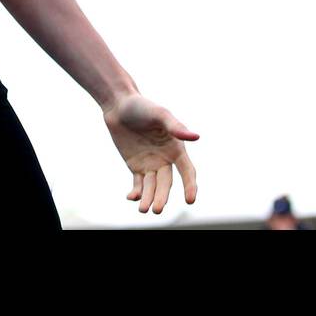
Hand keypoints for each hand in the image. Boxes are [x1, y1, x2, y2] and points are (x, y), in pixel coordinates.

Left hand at [102, 90, 198, 213]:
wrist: (119, 106)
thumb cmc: (142, 106)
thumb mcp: (160, 114)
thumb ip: (176, 127)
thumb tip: (196, 137)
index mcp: (176, 148)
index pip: (187, 171)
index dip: (190, 186)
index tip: (190, 200)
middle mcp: (165, 159)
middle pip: (167, 183)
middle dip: (162, 197)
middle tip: (157, 210)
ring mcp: (150, 164)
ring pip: (152, 187)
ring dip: (149, 198)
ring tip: (143, 209)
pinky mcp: (135, 166)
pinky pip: (138, 184)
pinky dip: (136, 192)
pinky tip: (131, 197)